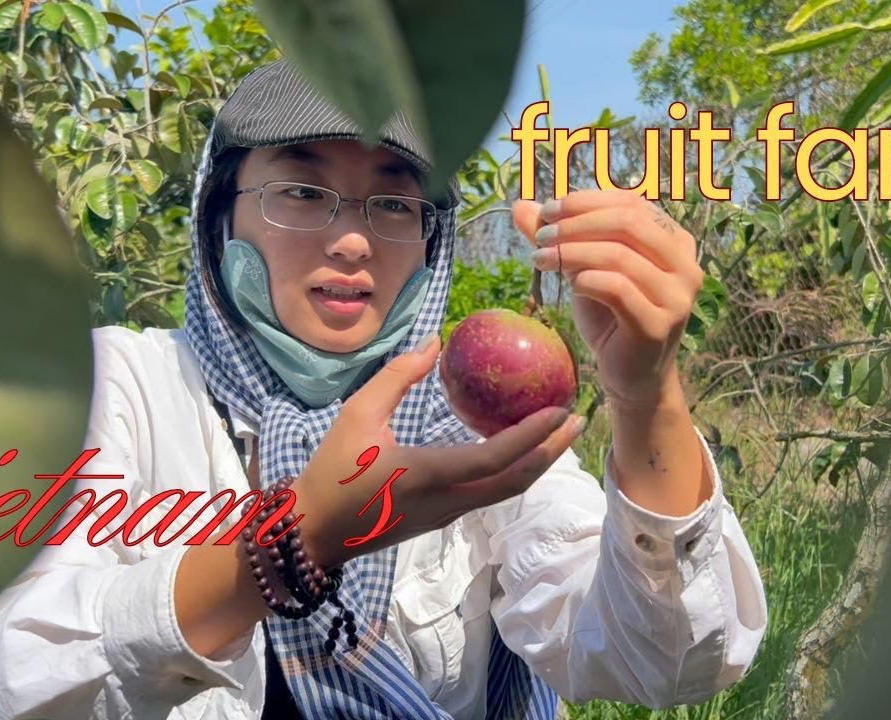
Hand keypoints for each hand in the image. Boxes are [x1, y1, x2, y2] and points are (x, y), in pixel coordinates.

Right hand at [289, 336, 583, 567]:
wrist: (313, 532)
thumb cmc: (332, 471)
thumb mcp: (356, 415)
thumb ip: (396, 377)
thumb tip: (434, 342)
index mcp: (429, 475)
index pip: (496, 458)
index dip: (533, 436)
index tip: (560, 410)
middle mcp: (448, 501)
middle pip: (517, 481)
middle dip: (551, 452)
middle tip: (577, 420)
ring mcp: (448, 515)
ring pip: (507, 492)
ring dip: (537, 463)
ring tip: (558, 433)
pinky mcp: (443, 519)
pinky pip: (491, 494)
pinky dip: (515, 471)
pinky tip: (519, 448)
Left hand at [513, 190, 704, 408]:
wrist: (631, 376)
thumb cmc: (610, 318)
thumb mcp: (584, 269)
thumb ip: (560, 238)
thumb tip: (519, 206)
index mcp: (674, 242)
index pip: (630, 204)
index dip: (586, 202)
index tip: (547, 211)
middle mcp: (685, 265)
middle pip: (627, 222)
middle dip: (576, 224)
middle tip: (541, 236)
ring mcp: (677, 296)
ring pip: (619, 255)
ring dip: (572, 252)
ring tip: (540, 259)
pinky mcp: (659, 324)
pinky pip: (618, 289)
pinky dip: (587, 279)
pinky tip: (569, 283)